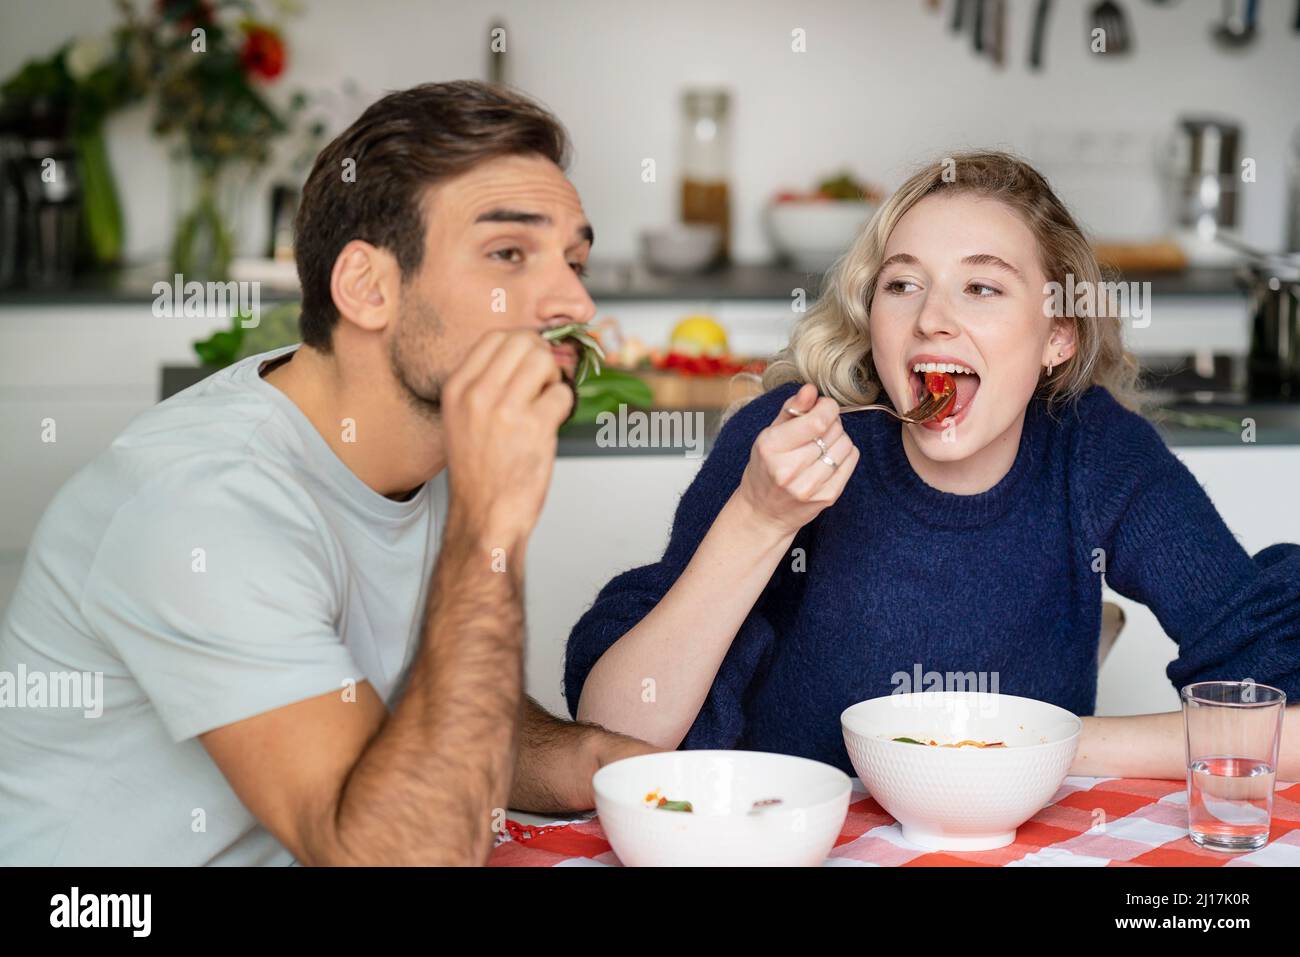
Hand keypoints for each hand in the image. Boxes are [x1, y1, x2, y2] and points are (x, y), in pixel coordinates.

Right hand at [440, 329, 573, 548]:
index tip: (531, 361)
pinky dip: (565, 406)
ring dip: (554, 378)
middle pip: (523, 342)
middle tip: (543, 382)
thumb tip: (526, 352)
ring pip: (545, 360)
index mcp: (457, 389)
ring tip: (546, 402)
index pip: (495, 337)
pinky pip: (562, 394)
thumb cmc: (479, 472)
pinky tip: (552, 424)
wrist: (484, 515)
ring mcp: (506, 409)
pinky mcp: (534, 428)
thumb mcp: (463, 419)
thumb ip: (485, 384)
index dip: (522, 343)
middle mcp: (478, 395)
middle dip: (542, 357)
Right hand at [735, 383, 858, 536]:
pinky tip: (829, 457)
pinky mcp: (827, 497)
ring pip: (845, 445)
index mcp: (771, 447)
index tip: (823, 407)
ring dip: (838, 438)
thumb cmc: (765, 468)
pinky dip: (844, 453)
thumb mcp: (769, 435)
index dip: (827, 407)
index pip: (817, 421)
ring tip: (823, 443)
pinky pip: (851, 461)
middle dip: (831, 421)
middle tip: (819, 427)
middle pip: (833, 431)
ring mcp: (809, 486)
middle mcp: (789, 469)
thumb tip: (811, 389)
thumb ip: (791, 409)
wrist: (763, 513)